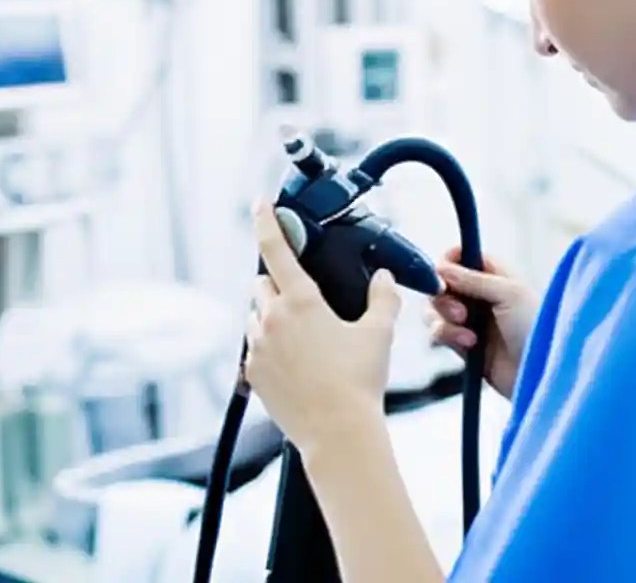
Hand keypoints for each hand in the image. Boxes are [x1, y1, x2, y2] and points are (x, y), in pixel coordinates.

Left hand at [244, 203, 402, 454]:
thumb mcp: (379, 335)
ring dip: (270, 317)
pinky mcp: (251, 373)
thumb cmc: (359, 382)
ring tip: (303, 340)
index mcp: (301, 301)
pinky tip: (295, 365)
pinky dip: (268, 347)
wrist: (337, 433)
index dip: (266, 221)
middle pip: (263, 283)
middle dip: (278, 283)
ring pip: (255, 316)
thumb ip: (383, 299)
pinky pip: (253, 348)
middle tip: (304, 301)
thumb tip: (384, 278)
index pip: (276, 248)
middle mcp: (271, 318)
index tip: (260, 203)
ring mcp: (257, 347)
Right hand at [426, 248, 537, 399]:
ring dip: (444, 319)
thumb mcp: (509, 293)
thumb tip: (440, 267)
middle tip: (461, 312)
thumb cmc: (537, 328)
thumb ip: (472, 278)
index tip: (443, 275)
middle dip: (443, 297)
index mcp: (496, 274)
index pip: (461, 256)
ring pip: (436, 310)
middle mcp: (481, 294)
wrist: (543, 373)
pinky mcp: (465, 344)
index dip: (448, 263)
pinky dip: (448, 336)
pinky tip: (470, 344)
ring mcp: (472, 320)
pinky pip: (440, 333)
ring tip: (467, 333)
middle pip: (441, 284)